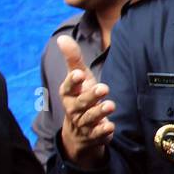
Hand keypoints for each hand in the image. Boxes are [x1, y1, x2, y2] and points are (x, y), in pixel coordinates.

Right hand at [57, 34, 112, 167]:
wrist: (80, 132)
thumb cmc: (81, 97)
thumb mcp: (79, 79)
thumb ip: (73, 60)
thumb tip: (62, 38)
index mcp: (69, 94)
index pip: (68, 87)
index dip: (73, 82)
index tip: (79, 74)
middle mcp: (74, 109)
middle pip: (81, 103)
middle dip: (91, 96)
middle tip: (104, 88)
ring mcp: (84, 124)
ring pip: (90, 119)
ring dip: (100, 112)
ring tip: (111, 105)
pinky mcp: (94, 136)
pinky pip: (98, 135)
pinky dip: (104, 132)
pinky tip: (110, 126)